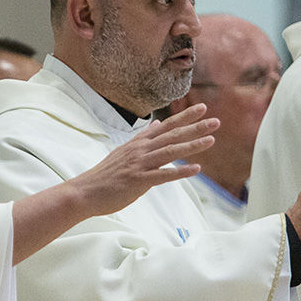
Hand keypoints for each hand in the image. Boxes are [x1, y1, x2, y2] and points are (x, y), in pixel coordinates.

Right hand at [70, 103, 217, 216]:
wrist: (85, 192)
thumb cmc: (105, 175)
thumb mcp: (123, 151)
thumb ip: (142, 139)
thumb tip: (156, 124)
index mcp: (137, 143)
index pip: (165, 126)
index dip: (184, 117)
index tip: (202, 108)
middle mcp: (139, 150)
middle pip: (171, 135)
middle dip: (195, 127)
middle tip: (216, 121)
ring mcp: (138, 165)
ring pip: (169, 151)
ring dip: (191, 145)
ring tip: (211, 140)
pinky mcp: (137, 181)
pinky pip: (162, 175)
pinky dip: (179, 171)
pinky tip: (195, 169)